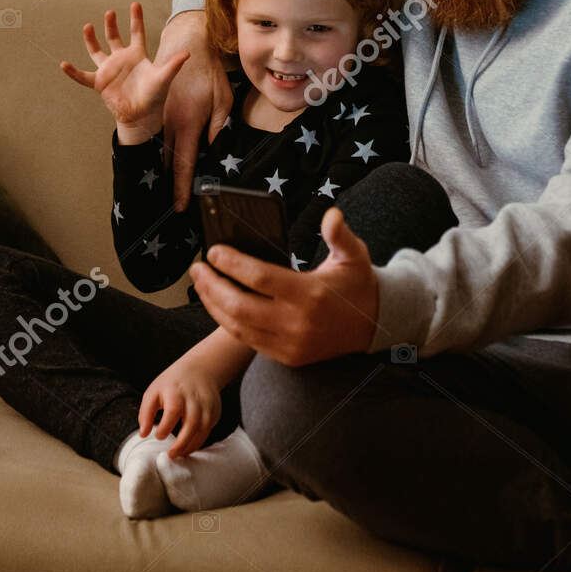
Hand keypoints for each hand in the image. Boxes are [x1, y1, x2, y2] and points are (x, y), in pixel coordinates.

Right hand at [60, 2, 190, 140]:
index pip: (136, 32)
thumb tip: (187, 53)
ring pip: (96, 51)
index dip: (135, 18)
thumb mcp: (164, 78)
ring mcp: (109, 70)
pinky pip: (83, 76)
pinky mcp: (100, 83)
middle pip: (114, 37)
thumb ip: (173, 65)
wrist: (142, 116)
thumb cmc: (155, 96)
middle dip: (111, 25)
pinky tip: (64, 65)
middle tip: (110, 12)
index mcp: (137, 55)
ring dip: (91, 40)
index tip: (135, 3)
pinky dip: (73, 72)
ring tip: (87, 26)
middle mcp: (122, 59)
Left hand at [139, 356, 223, 457]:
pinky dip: (199, 441)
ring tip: (179, 454)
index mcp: (176, 392)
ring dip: (191, 445)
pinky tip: (188, 446)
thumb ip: (146, 413)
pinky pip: (208, 430)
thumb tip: (143, 434)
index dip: (165, 427)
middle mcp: (194, 399)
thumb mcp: (154, 391)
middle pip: (191, 423)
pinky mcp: (215, 412)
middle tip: (171, 454)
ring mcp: (207, 405)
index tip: (158, 435)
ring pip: (202, 429)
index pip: (173, 411)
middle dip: (181, 443)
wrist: (201, 369)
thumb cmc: (173, 383)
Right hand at [156, 10, 232, 210]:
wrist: (187, 48)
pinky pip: (155, 136)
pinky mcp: (155, 110)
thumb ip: (218, 127)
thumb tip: (213, 151)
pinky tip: (155, 163)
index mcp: (188, 124)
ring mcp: (158, 117)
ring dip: (158, 170)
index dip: (181, 187)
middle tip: (166, 207)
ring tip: (158, 192)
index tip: (179, 206)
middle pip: (166, 162)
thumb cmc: (209, 74)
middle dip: (166, 185)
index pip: (184, 163)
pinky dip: (155, 151)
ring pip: (157, 150)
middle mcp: (169, 124)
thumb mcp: (223, 101)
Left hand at [188, 207, 377, 365]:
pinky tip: (218, 304)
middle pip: (239, 305)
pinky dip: (228, 322)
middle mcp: (297, 322)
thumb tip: (331, 214)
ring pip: (238, 327)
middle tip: (198, 267)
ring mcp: (290, 344)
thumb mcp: (355, 255)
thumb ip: (340, 234)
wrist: (372, 325)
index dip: (232, 263)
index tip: (214, 251)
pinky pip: (248, 341)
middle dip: (212, 285)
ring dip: (213, 304)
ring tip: (202, 283)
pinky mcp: (287, 356)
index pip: (259, 277)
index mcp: (310, 294)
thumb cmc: (357, 284)